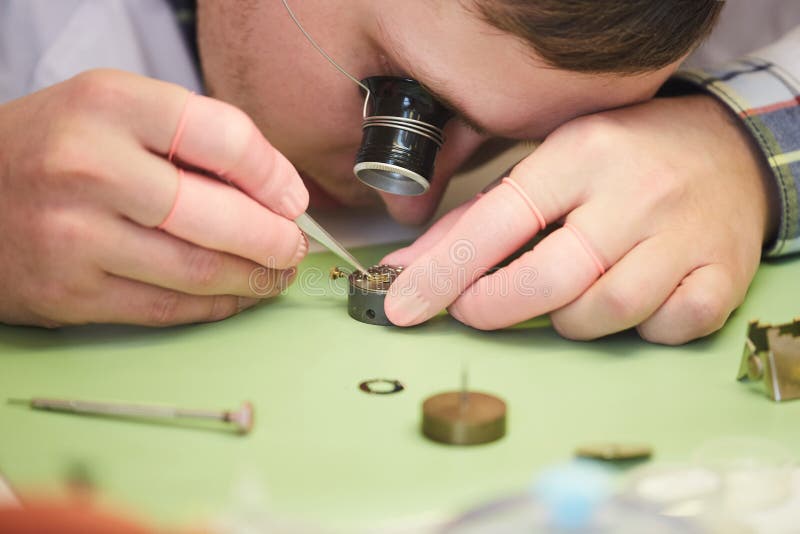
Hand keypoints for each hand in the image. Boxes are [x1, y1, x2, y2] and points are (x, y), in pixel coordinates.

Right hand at [0, 69, 308, 326]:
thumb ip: (190, 138)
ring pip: (199, 270)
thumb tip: (274, 190)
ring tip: (276, 273)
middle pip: (219, 217)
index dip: (274, 174)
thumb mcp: (113, 111)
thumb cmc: (53, 148)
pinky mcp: (70, 293)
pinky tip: (237, 295)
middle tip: (294, 247)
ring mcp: (76, 236)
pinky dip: (216, 305)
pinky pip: (167, 308)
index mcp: (110, 106)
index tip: (292, 198)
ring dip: (255, 278)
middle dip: (276, 240)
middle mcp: (90, 168)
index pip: (224, 138)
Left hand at [382, 95, 777, 343]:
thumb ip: (475, 220)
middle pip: (549, 280)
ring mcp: (683, 236)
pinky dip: (638, 329)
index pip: (497, 222)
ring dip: (568, 320)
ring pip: (603, 313)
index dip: (443, 272)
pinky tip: (633, 302)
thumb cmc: (622, 159)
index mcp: (580, 153)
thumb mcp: (548, 164)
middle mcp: (635, 192)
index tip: (404, 306)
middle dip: (495, 308)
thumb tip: (405, 269)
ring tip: (568, 294)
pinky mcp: (721, 275)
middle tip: (476, 310)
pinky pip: (664, 329)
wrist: (730, 151)